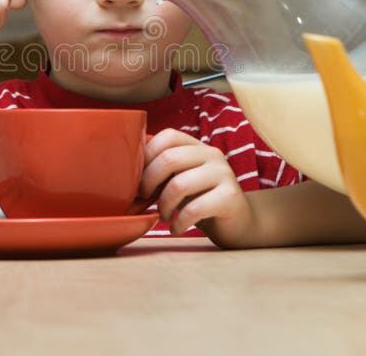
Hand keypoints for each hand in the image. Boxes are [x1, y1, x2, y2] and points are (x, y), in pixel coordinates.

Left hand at [140, 129, 254, 240]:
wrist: (238, 223)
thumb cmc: (200, 200)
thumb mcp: (179, 180)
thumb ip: (161, 171)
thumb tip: (126, 173)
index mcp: (197, 146)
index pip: (167, 136)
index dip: (147, 156)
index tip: (139, 179)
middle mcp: (212, 154)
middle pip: (169, 158)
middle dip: (149, 182)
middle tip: (146, 199)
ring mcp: (223, 174)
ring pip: (180, 184)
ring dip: (164, 206)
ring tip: (164, 216)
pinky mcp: (230, 197)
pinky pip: (195, 209)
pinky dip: (179, 223)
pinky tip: (176, 228)